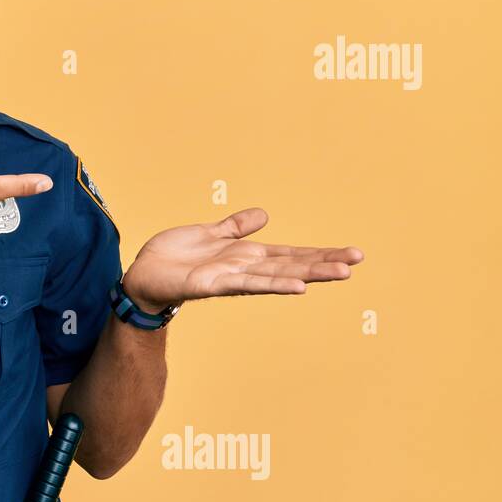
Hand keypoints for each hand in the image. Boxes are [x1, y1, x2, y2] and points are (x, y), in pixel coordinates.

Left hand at [122, 207, 363, 312]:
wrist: (143, 275)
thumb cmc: (174, 257)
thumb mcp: (210, 233)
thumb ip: (236, 227)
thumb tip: (265, 214)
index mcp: (246, 256)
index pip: (291, 254)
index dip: (320, 253)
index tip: (352, 253)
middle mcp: (245, 269)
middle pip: (292, 265)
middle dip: (324, 263)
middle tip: (358, 261)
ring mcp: (232, 278)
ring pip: (278, 275)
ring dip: (309, 275)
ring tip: (340, 274)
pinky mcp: (213, 285)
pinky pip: (248, 284)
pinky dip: (274, 284)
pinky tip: (298, 287)